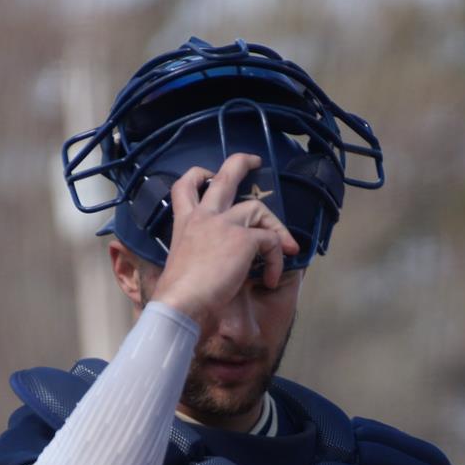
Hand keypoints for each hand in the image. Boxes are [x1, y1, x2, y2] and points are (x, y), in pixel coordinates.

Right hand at [152, 152, 299, 332]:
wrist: (181, 303)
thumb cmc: (178, 294)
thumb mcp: (183, 264)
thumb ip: (199, 255)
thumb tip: (216, 267)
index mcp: (185, 223)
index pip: (185, 187)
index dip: (199, 176)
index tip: (209, 175)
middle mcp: (204, 216)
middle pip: (225, 178)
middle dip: (241, 164)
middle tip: (255, 161)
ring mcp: (225, 224)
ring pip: (258, 208)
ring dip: (276, 227)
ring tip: (287, 247)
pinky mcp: (243, 239)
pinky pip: (271, 242)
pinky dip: (277, 260)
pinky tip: (269, 279)